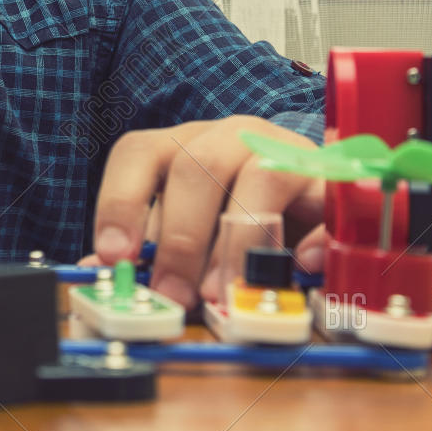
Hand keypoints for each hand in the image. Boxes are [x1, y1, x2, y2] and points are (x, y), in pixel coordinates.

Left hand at [91, 116, 324, 308]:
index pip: (139, 153)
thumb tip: (100, 273)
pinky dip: (312, 237)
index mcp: (185, 143)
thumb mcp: (190, 223)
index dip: (119, 203)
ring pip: (259, 177)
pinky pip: (326, 200)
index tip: (114, 256)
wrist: (315, 188)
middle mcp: (232, 136)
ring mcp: (284, 150)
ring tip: (225, 290)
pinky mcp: (331, 179)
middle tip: (174, 294)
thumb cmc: (240, 207)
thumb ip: (152, 245)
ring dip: (237, 242)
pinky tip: (299, 265)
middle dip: (181, 239)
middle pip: (196, 167)